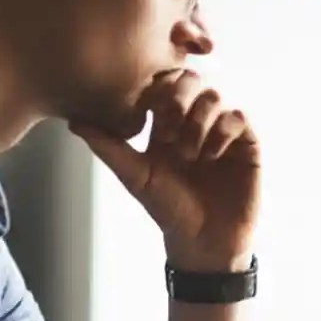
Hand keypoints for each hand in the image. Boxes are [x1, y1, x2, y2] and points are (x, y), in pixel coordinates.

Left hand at [70, 69, 259, 272]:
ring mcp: (222, 131)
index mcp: (167, 124)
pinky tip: (212, 156)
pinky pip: (238, 117)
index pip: (163, 84)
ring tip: (190, 154)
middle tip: (168, 129)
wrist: (204, 241)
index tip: (148, 114)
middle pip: (192, 79)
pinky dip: (223, 131)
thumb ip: (108, 147)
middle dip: (179, 97)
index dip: (156, 89)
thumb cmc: (168, 210)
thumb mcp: (134, 176)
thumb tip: (73, 121)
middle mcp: (195, 121)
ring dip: (199, 120)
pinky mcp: (246, 144)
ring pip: (215, 96)